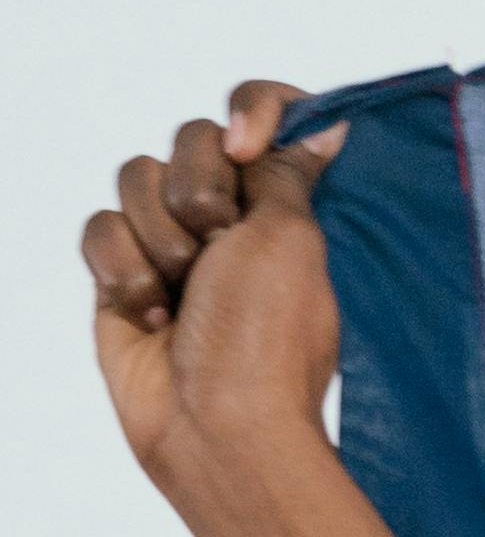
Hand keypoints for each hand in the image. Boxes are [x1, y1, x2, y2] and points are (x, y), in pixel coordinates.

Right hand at [83, 80, 347, 496]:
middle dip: (198, 191)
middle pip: (190, 139)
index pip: (265, 112)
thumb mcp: (292, 237)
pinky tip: (155, 318)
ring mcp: (175, 246)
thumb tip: (330, 125)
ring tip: (186, 296)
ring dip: (162, 239)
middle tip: (217, 250)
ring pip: (138, 179)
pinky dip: (125, 272)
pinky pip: (101, 228)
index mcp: (285, 206)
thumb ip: (288, 170)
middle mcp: (231, 219)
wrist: (216, 426)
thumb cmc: (265, 339)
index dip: (252, 110)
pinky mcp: (125, 276)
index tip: (247, 145)